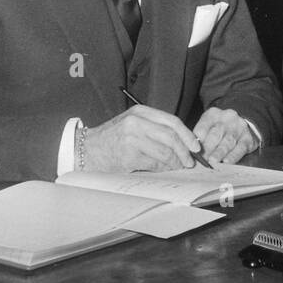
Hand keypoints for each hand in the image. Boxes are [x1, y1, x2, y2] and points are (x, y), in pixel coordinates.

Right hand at [82, 105, 199, 171]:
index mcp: (140, 112)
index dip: (187, 134)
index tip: (195, 146)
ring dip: (175, 162)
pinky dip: (163, 169)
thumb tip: (183, 142)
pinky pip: (154, 164)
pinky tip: (164, 170)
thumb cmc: (113, 138)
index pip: (171, 121)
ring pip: (165, 152)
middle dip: (184, 151)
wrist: (87, 150)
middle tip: (190, 161)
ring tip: (178, 166)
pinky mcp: (128, 156)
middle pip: (171, 136)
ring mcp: (132, 139)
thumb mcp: (132, 124)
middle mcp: (136, 122)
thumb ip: (154, 128)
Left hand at [193, 108, 258, 163]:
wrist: (243, 122)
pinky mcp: (248, 138)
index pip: (203, 126)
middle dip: (208, 148)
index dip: (197, 139)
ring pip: (228, 141)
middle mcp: (227, 118)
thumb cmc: (220, 128)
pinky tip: (227, 162)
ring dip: (219, 153)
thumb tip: (191, 152)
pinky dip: (233, 156)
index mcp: (213, 114)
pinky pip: (240, 148)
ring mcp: (238, 127)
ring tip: (212, 161)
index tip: (193, 150)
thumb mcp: (208, 125)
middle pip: (216, 133)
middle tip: (202, 159)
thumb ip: (200, 136)